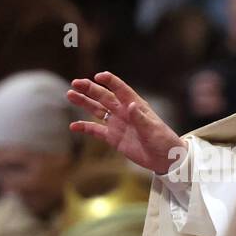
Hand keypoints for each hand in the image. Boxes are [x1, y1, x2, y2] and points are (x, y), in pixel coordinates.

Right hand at [68, 71, 184, 174]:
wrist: (165, 159)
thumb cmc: (163, 141)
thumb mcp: (153, 129)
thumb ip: (140, 118)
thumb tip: (131, 105)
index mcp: (135, 105)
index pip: (121, 89)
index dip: (110, 81)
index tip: (98, 76)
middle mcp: (124, 111)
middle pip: (104, 97)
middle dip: (90, 89)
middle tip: (75, 83)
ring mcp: (117, 124)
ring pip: (97, 109)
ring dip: (84, 102)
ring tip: (70, 94)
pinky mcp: (113, 137)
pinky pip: (96, 130)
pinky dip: (85, 128)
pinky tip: (73, 126)